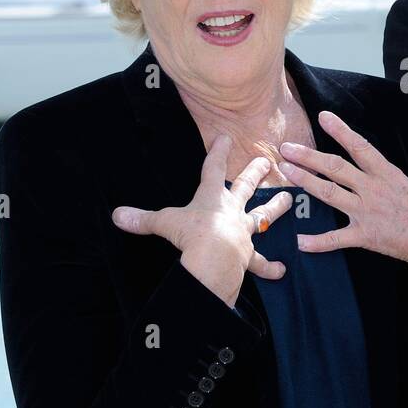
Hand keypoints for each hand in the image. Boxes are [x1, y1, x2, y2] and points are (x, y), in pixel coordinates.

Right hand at [110, 134, 292, 306]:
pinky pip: (260, 262)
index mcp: (211, 198)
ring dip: (276, 208)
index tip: (225, 137)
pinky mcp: (248, 255)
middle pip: (246, 186)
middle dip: (255, 172)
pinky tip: (281, 270)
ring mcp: (242, 232)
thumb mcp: (164, 223)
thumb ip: (143, 219)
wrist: (215, 257)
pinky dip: (269, 267)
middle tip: (268, 160)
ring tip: (289, 200)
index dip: (218, 152)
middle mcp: (231, 211)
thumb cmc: (191, 235)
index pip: (213, 169)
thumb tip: (117, 215)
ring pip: (263, 216)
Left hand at [278, 110, 407, 292]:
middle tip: (286, 147)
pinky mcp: (366, 236)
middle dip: (309, 156)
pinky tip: (300, 242)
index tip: (323, 116)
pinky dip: (318, 242)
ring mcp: (367, 212)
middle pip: (336, 167)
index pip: (360, 147)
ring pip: (330, 193)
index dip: (340, 131)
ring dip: (306, 182)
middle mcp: (374, 189)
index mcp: (388, 175)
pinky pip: (337, 239)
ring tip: (286, 171)